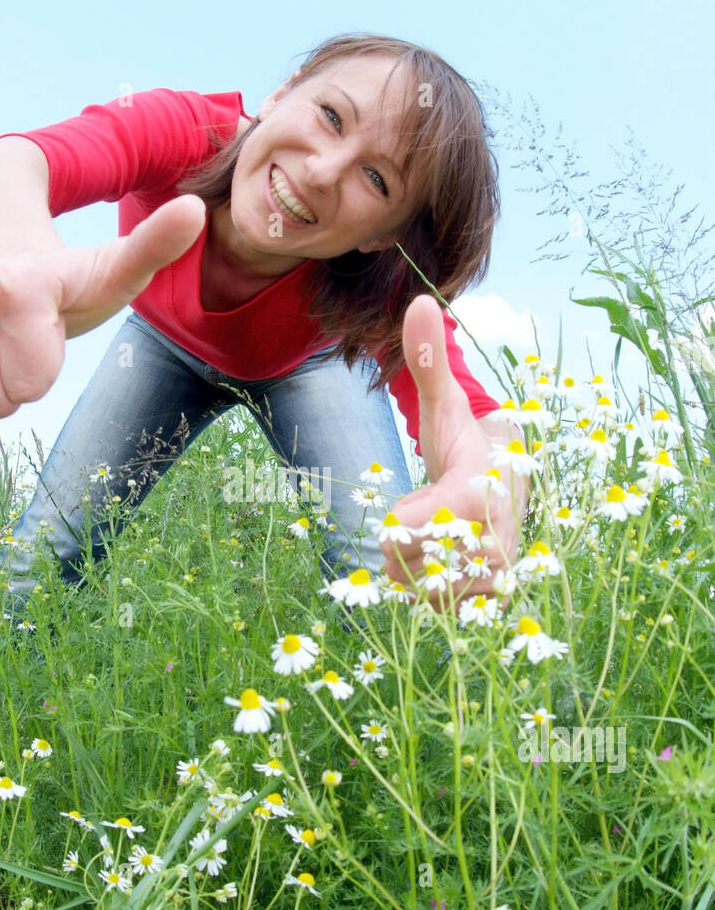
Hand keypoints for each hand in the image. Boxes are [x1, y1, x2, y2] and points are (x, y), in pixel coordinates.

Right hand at [0, 195, 206, 424]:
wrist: (10, 259)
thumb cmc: (74, 278)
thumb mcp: (118, 266)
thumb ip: (154, 244)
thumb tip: (195, 211)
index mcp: (15, 285)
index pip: (27, 382)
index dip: (46, 371)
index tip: (52, 330)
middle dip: (21, 387)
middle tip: (31, 345)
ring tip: (8, 349)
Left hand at [378, 294, 527, 608]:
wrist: (510, 492)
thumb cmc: (468, 448)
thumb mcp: (444, 410)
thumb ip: (429, 363)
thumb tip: (419, 304)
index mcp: (476, 500)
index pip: (403, 529)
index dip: (400, 517)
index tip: (424, 498)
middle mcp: (491, 548)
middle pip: (399, 559)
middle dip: (405, 537)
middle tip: (434, 516)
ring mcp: (490, 581)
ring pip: (408, 586)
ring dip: (412, 561)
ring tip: (441, 536)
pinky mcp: (486, 604)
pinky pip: (422, 605)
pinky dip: (424, 586)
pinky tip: (446, 561)